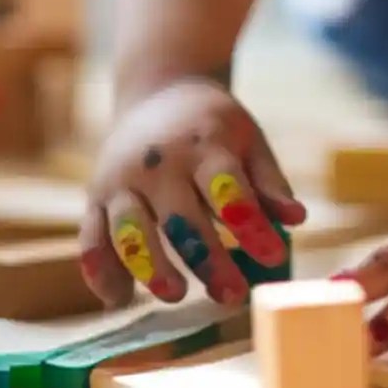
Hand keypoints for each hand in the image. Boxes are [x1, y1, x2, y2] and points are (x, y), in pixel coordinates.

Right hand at [80, 79, 306, 307]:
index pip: (227, 191)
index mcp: (201, 146)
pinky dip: (99, 270)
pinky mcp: (94, 196)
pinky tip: (118, 299)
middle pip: (179, 219)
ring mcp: (119, 181)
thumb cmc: (211, 125)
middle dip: (206, 260)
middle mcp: (155, 163)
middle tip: (232, 295)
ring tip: (175, 295)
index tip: (274, 258)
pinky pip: (91, 237)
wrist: (155, 89)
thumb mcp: (247, 139)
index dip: (251, 226)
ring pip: (128, 230)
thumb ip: (268, 181)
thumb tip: (296, 219)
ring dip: (149, 266)